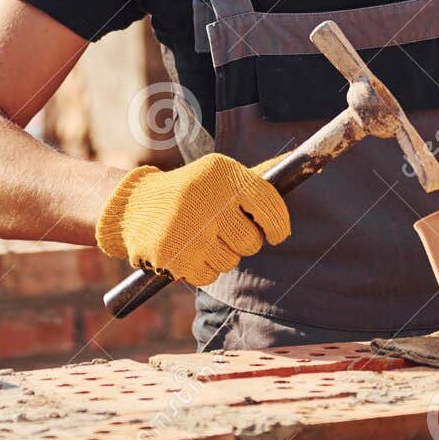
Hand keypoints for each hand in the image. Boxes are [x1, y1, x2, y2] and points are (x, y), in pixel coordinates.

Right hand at [96, 153, 291, 285]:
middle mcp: (207, 199)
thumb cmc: (190, 190)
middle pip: (252, 241)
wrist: (135, 207)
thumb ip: (257, 177)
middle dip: (243, 240)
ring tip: (202, 236)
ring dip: (222, 254)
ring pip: (232, 260)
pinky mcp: (174, 256)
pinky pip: (210, 275)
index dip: (278, 225)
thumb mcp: (219, 174)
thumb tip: (303, 165)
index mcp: (222, 174)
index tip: (275, 234)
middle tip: (224, 229)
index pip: (268, 204)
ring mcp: (190, 229)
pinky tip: (190, 249)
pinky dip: (204, 268)